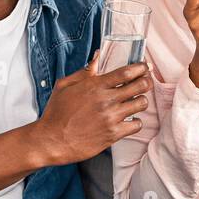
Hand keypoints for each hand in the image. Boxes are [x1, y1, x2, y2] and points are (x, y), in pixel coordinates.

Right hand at [32, 52, 150, 165]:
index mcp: (95, 86)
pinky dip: (136, 122)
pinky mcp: (113, 134)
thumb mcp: (64, 86)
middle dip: (146, 82)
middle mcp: (106, 100)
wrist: (51, 141)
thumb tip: (97, 57)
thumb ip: (84, 72)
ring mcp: (111, 117)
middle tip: (145, 82)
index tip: (144, 67)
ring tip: (135, 102)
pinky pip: (136, 125)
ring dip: (141, 101)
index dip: (140, 68)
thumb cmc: (56, 113)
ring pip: (141, 104)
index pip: (126, 72)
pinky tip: (129, 120)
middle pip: (140, 86)